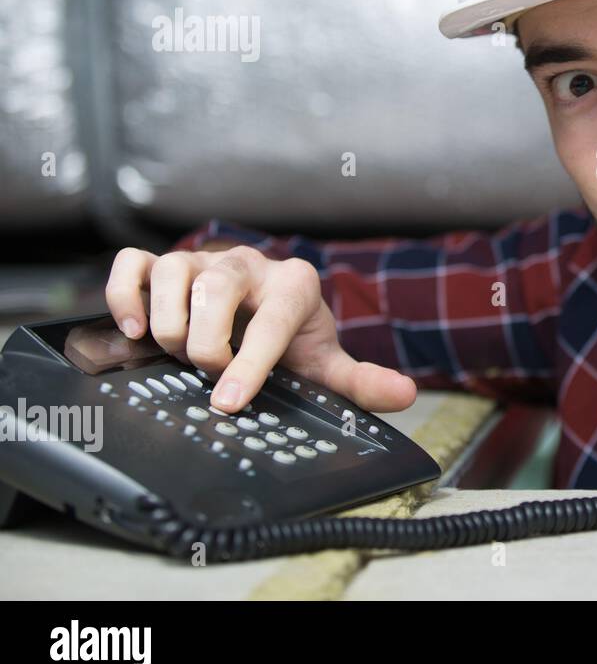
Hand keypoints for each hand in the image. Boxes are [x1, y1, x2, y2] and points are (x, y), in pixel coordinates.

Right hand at [105, 245, 417, 413]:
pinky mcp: (164, 265)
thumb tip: (404, 395)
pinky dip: (126, 295)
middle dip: (206, 343)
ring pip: (173, 272)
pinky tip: (135, 329)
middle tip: (208, 372)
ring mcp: (204, 261)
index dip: (251, 363)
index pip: (273, 319)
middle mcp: (249, 266)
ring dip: (169, 322)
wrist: (265, 317)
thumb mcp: (326, 365)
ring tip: (178, 352)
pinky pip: (134, 263)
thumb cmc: (293, 344)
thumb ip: (361, 382)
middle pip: (216, 289)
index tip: (229, 402)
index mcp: (295, 285)